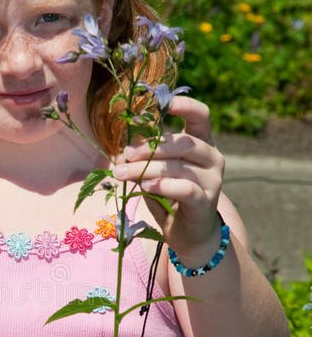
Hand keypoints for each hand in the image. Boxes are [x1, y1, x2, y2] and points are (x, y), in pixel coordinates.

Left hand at [113, 95, 224, 263]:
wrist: (189, 234)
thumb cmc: (170, 197)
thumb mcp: (154, 171)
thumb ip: (145, 157)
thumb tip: (123, 148)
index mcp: (202, 142)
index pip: (200, 116)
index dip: (184, 105)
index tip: (163, 102)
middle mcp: (212, 157)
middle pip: (183, 143)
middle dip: (150, 147)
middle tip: (124, 155)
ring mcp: (213, 179)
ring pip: (179, 167)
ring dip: (146, 169)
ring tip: (122, 173)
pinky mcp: (206, 201)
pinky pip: (184, 188)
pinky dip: (162, 185)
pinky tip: (144, 186)